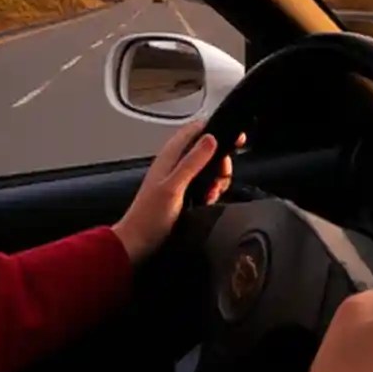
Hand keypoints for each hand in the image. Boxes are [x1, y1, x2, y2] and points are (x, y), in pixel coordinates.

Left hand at [112, 121, 242, 263]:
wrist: (138, 242)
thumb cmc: (149, 217)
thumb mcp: (174, 187)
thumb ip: (192, 162)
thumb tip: (211, 139)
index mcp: (170, 156)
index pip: (195, 130)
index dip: (216, 129)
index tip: (234, 139)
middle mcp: (174, 163)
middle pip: (207, 149)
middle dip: (220, 161)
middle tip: (220, 178)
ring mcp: (179, 178)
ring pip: (208, 167)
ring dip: (216, 179)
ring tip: (212, 193)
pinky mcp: (183, 193)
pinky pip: (204, 184)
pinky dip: (211, 190)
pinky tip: (208, 200)